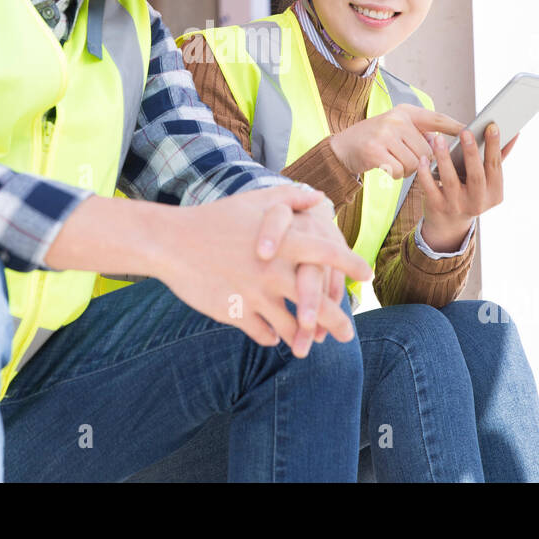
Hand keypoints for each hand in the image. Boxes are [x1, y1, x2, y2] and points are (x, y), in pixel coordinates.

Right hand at [155, 185, 370, 356]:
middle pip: (320, 305)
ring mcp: (256, 295)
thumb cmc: (216, 219)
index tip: (366, 276)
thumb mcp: (255, 201)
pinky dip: (272, 336)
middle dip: (338, 323)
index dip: (352, 266)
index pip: (330, 256)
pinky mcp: (237, 313)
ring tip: (309, 341)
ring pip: (292, 327)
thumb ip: (290, 199)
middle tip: (348, 332)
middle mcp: (275, 272)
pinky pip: (264, 334)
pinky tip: (274, 336)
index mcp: (285, 244)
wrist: (172, 242)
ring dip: (303, 336)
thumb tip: (318, 198)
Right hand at [329, 104, 464, 179]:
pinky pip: (400, 170)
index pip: (436, 118)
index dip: (455, 127)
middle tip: (404, 158)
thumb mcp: (396, 127)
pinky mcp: (375, 151)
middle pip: (427, 150)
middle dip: (420, 160)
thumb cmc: (375, 140)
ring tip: (393, 161)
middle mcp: (396, 119)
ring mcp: (385, 134)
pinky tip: (385, 166)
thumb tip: (443, 144)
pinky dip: (396, 174)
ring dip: (407, 169)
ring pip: (415, 163)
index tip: (471, 132)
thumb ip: (418, 132)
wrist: (342, 148)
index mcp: (405, 112)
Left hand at [417, 124, 518, 249]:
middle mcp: (477, 202)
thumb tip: (515, 133)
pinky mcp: (437, 207)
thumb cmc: (471, 192)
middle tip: (466, 131)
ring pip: (450, 180)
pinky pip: (430, 188)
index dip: (494, 146)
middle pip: (476, 175)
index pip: (495, 167)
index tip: (492, 126)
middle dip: (471, 153)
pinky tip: (423, 158)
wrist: (449, 224)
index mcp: (494, 193)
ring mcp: (456, 206)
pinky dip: (426, 173)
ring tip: (439, 139)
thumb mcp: (487, 180)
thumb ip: (499, 158)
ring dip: (444, 158)